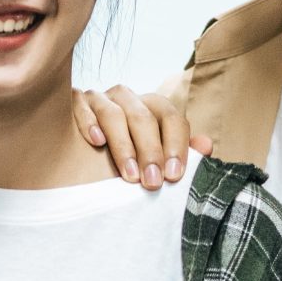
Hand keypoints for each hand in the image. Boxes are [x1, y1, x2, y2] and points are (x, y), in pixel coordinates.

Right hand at [76, 84, 210, 189]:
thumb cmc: (125, 165)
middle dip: (150, 151)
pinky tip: (97, 142)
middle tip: (152, 182)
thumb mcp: (155, 163)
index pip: (171, 117)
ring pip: (114, 113)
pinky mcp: (74, 102)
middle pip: (143, 116)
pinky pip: (81, 105)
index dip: (176, 146)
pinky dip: (89, 122)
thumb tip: (206, 145)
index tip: (174, 176)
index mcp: (152, 108)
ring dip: (124, 146)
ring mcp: (99, 98)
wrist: (81, 167)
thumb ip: (181, 154)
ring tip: (130, 175)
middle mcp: (128, 99)